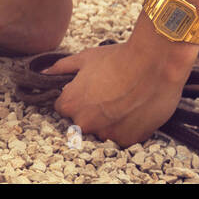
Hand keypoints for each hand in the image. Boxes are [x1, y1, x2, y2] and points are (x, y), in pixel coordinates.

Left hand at [45, 39, 192, 147]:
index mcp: (70, 104)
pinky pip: (121, 136)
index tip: (88, 90)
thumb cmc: (118, 59)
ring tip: (123, 100)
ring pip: (102, 130)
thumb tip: (44, 72)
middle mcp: (85, 124)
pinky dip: (125, 126)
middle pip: (81, 121)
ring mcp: (107, 134)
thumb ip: (61, 68)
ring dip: (108, 120)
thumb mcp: (84, 58)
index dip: (75, 97)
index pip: (62, 108)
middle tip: (108, 93)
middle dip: (90, 110)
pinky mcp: (129, 140)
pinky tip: (133, 109)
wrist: (155, 64)